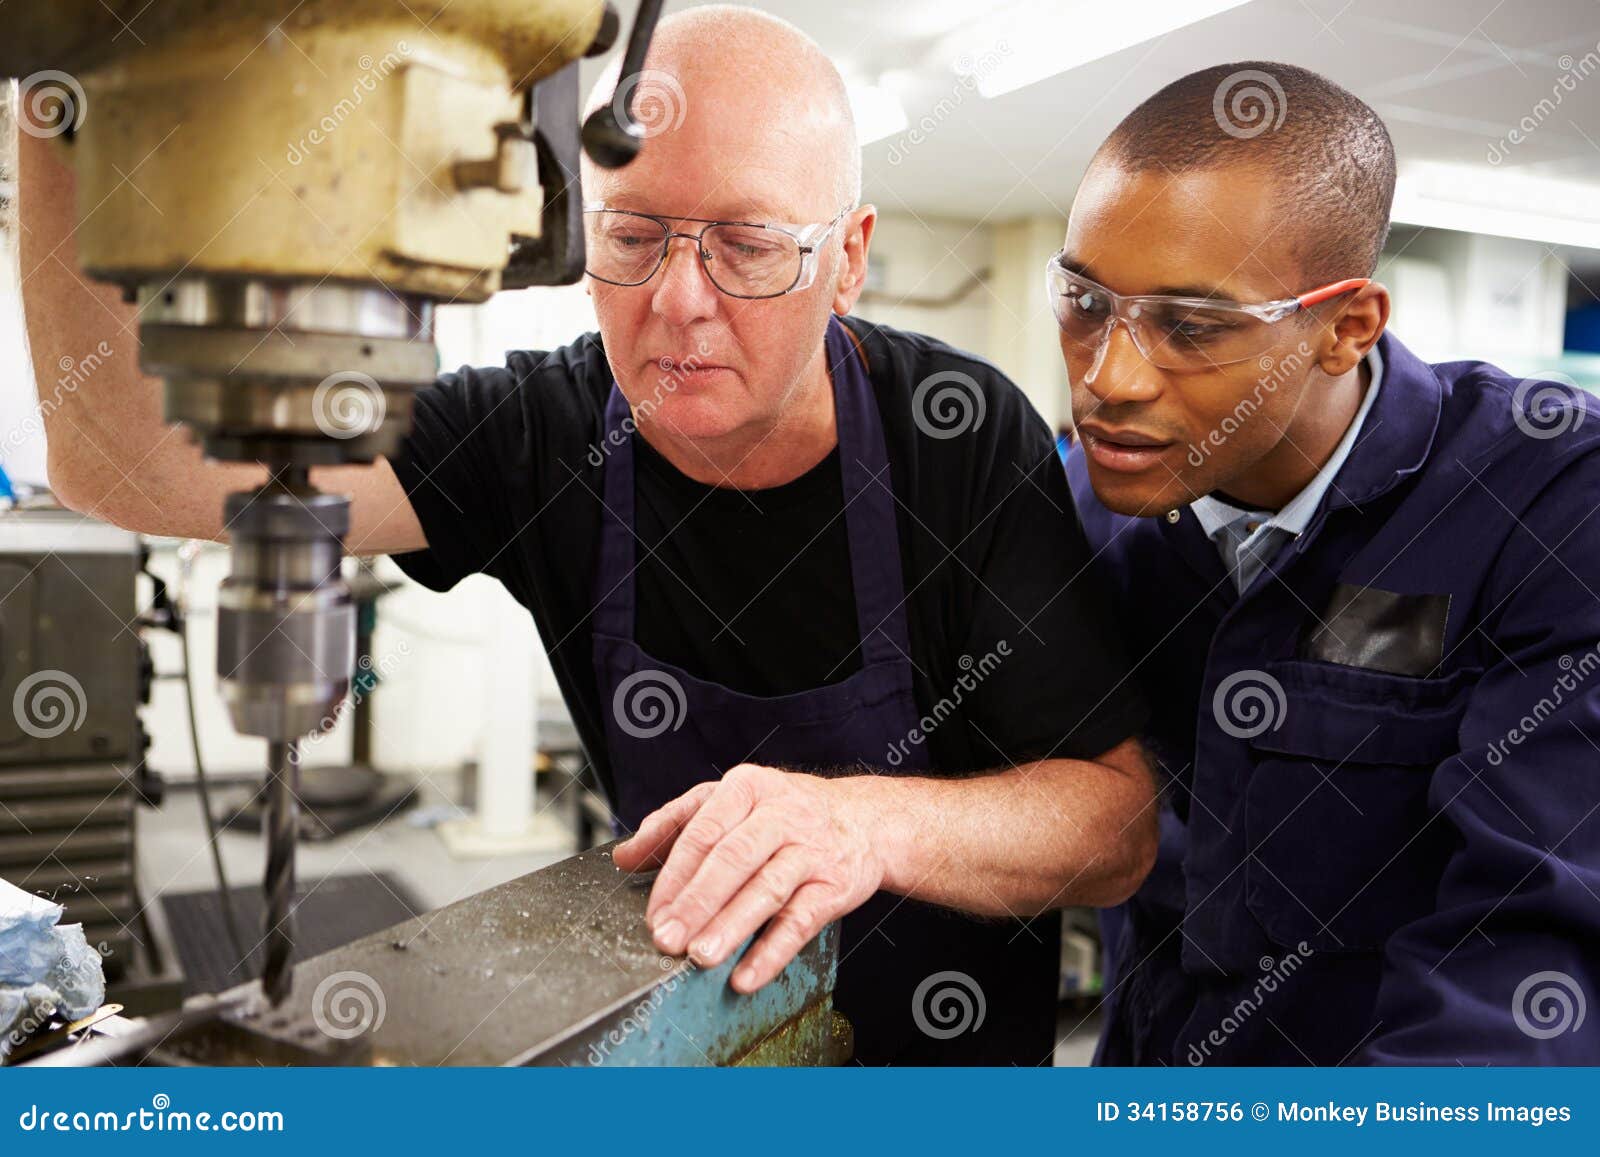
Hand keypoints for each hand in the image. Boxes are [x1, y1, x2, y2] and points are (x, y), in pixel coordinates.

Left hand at [611, 764, 884, 992]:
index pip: (703, 833)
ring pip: (766, 889)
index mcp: (747, 788)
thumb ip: (675, 825)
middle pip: (732, 859)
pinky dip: (771, 952)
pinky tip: (745, 976)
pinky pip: (800, 922)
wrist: (865, 821)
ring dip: (730, 927)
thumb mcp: (732, 802)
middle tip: (668, 939)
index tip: (654, 913)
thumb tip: (624, 857)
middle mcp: (781, 814)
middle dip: (696, 902)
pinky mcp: (835, 885)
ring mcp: (811, 850)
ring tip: (700, 957)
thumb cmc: (786, 814)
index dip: (674, 876)